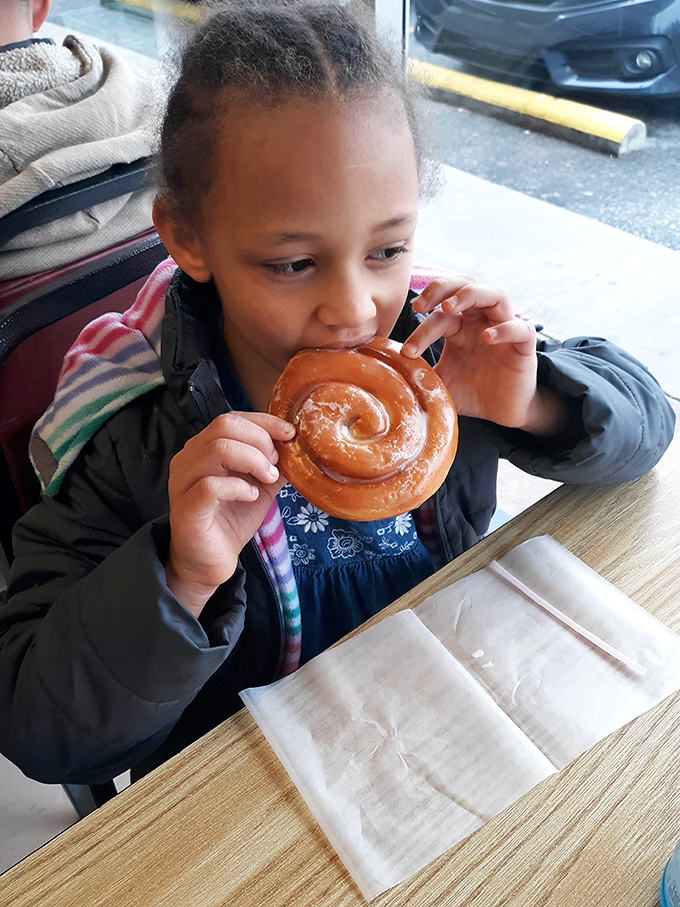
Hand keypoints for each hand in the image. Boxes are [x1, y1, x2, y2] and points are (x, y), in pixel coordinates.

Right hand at [164, 412, 293, 616]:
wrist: (209, 562)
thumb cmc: (231, 520)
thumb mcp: (260, 486)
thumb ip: (273, 464)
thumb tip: (297, 445)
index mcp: (203, 449)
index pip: (231, 419)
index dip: (264, 422)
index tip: (289, 434)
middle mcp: (188, 459)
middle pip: (223, 426)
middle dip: (260, 440)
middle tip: (275, 464)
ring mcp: (182, 482)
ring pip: (217, 449)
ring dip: (252, 460)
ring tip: (267, 479)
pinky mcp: (186, 508)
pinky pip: (210, 485)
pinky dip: (239, 486)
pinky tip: (251, 496)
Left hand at [402, 277, 565, 433]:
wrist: (502, 413)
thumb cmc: (472, 393)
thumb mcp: (439, 384)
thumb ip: (419, 376)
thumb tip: (387, 380)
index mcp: (459, 327)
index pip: (438, 315)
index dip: (421, 326)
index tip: (407, 351)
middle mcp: (481, 321)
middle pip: (465, 285)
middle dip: (441, 289)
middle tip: (420, 305)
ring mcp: (503, 328)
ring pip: (494, 294)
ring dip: (470, 294)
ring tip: (450, 307)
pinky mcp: (524, 345)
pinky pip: (520, 327)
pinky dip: (505, 328)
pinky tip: (487, 338)